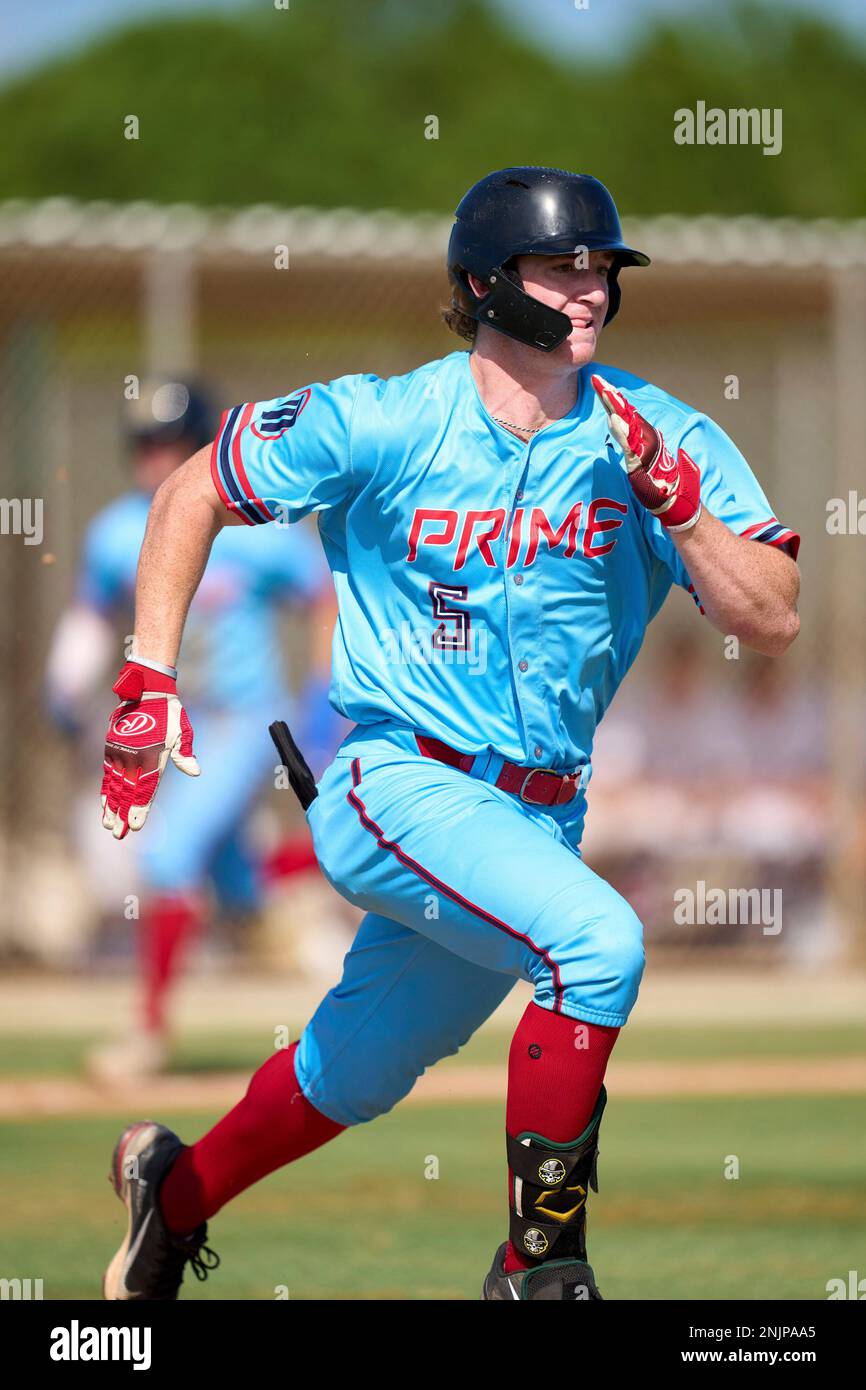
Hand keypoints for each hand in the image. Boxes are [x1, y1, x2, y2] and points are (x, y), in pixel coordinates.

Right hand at [101, 661, 198, 839]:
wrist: (145, 689)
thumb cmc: (169, 713)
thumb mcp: (182, 730)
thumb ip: (185, 753)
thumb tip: (195, 772)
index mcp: (153, 756)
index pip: (145, 789)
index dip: (140, 809)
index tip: (136, 826)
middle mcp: (134, 757)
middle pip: (127, 792)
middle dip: (122, 814)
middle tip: (118, 834)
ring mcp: (120, 752)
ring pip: (114, 785)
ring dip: (111, 806)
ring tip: (108, 824)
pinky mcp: (111, 746)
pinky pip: (107, 773)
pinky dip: (106, 789)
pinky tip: (104, 802)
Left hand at [592, 375, 701, 531]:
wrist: (677, 503)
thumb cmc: (662, 486)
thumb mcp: (642, 463)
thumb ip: (634, 448)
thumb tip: (625, 436)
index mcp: (645, 438)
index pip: (626, 415)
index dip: (614, 400)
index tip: (603, 386)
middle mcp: (647, 439)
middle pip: (625, 414)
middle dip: (611, 396)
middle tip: (599, 380)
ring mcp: (645, 449)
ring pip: (627, 424)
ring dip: (615, 407)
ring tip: (605, 391)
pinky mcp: (642, 462)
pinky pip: (629, 444)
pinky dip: (621, 431)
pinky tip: (612, 419)